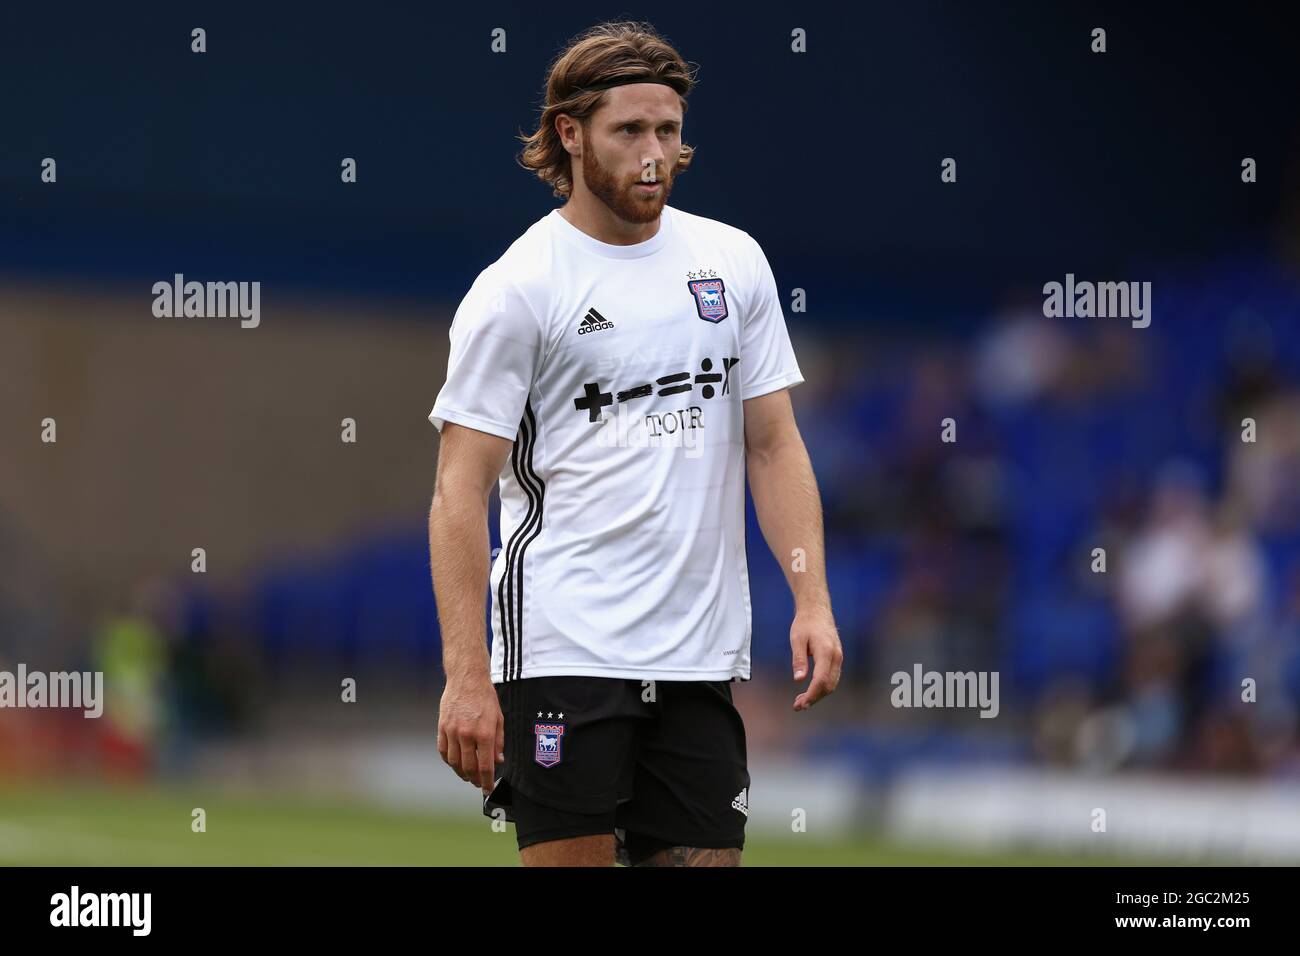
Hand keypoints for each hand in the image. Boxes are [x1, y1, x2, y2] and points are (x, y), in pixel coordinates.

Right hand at [437, 675, 505, 793]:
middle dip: (474, 779)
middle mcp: (467, 735)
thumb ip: (498, 742)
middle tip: (477, 782)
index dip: (486, 781)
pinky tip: (455, 762)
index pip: (485, 766)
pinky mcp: (442, 727)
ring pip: (454, 762)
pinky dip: (449, 760)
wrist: (467, 678)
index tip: (487, 788)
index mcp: (484, 733)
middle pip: (468, 767)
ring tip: (467, 775)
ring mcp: (452, 731)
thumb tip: (498, 760)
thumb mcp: (498, 719)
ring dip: (460, 772)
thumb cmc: (485, 697)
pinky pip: (443, 750)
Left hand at [790, 608, 841, 710]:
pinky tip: (810, 691)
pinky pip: (832, 678)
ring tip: (801, 701)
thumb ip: (799, 660)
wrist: (817, 611)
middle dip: (814, 698)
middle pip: (828, 685)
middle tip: (797, 706)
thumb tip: (799, 680)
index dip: (812, 694)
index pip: (821, 680)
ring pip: (832, 684)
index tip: (801, 704)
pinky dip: (822, 687)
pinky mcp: (837, 659)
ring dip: (818, 695)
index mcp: (826, 652)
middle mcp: (836, 657)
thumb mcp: (797, 640)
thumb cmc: (805, 624)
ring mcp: (839, 658)